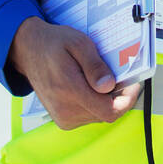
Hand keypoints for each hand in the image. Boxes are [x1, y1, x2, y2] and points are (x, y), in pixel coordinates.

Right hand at [8, 16, 141, 128]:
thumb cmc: (54, 44)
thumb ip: (94, 66)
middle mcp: (66, 110)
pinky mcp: (62, 119)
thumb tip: (109, 86)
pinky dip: (96, 104)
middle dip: (119, 97)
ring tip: (106, 79)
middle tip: (122, 77)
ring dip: (107, 101)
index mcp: (71, 91)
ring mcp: (63, 117)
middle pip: (106, 114)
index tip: (133, 84)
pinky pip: (88, 116)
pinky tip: (94, 87)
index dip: (127, 100)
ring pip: (98, 116)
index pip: (110, 111)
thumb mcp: (78, 44)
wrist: (29, 51)